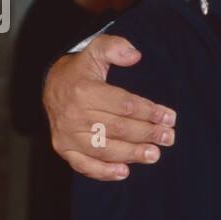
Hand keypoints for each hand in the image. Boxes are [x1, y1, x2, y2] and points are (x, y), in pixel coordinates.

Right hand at [43, 35, 176, 179]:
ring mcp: (67, 135)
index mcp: (84, 90)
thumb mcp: (95, 50)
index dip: (149, 112)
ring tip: (154, 154)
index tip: (169, 117)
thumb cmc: (81, 70)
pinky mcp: (63, 149)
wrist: (51, 85)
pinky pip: (83, 165)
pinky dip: (103, 172)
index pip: (124, 105)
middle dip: (147, 133)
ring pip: (104, 148)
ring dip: (132, 154)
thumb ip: (115, 47)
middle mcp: (74, 115)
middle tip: (169, 137)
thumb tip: (135, 55)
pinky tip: (124, 171)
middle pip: (118, 128)